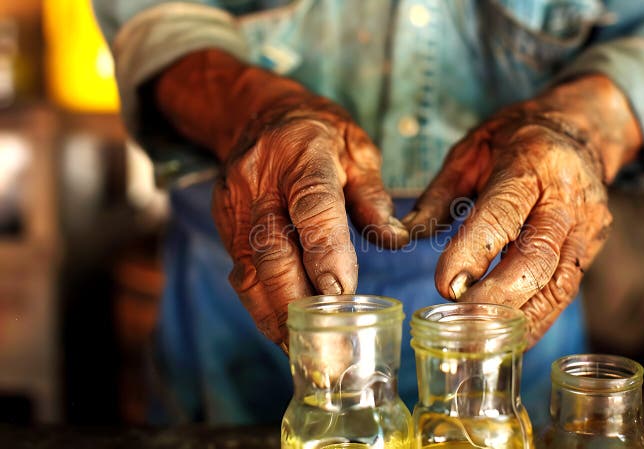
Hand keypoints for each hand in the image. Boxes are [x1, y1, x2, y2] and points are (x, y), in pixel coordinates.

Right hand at [155, 50, 407, 347]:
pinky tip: (282, 331)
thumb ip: (373, 197)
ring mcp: (235, 204)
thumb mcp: (357, 149)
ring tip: (302, 353)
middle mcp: (260, 181)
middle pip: (271, 250)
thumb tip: (394, 241)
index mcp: (302, 155)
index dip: (324, 252)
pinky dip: (260, 306)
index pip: (311, 207)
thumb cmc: (319, 133)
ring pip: (249, 269)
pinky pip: (240, 272)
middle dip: (296, 302)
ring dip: (274, 315)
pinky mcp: (223, 223)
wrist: (256, 113)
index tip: (341, 294)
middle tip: (325, 345)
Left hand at [404, 75, 642, 343]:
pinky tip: (508, 339)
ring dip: (520, 319)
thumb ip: (438, 195)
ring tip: (481, 343)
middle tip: (462, 325)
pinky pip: (565, 292)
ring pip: (559, 284)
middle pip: (538, 257)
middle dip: (499, 297)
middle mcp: (566, 198)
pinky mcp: (593, 248)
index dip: (474, 252)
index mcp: (530, 164)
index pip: (502, 214)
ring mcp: (587, 226)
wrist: (584, 129)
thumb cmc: (516, 137)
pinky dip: (536, 320)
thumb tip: (404, 236)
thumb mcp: (471, 149)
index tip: (446, 286)